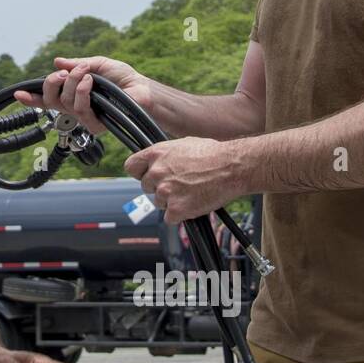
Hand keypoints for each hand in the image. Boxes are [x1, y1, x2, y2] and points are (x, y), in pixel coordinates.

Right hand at [13, 56, 152, 135]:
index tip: (18, 93)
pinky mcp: (95, 124)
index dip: (32, 98)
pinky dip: (83, 92)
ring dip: (72, 83)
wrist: (142, 89)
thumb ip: (76, 64)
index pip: (48, 98)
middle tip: (62, 74)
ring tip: (86, 74)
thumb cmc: (123, 78)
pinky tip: (91, 82)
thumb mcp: (97, 64)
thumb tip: (57, 62)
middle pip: (51, 101)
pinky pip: (80, 109)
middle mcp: (75, 108)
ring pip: (64, 103)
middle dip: (51, 84)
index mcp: (72, 94)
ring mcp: (84, 117)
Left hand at [124, 136, 245, 224]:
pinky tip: (193, 203)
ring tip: (192, 191)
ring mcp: (165, 191)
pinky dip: (181, 214)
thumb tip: (155, 161)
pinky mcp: (176, 209)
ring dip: (172, 201)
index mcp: (155, 154)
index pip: (131, 167)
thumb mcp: (182, 144)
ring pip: (159, 203)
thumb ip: (164, 155)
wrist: (232, 167)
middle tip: (180, 185)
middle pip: (146, 187)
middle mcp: (156, 173)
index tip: (148, 175)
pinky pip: (170, 218)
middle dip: (160, 187)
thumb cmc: (212, 154)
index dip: (140, 172)